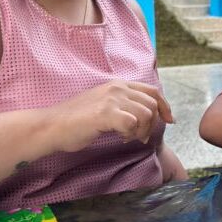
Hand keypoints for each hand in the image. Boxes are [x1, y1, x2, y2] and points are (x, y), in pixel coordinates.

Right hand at [49, 81, 174, 152]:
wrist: (51, 126)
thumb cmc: (75, 121)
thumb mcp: (103, 105)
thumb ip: (123, 106)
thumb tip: (145, 117)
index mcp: (117, 85)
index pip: (152, 91)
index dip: (165, 106)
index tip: (169, 120)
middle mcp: (117, 88)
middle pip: (152, 104)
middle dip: (152, 124)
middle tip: (139, 137)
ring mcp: (111, 99)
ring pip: (146, 114)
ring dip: (141, 130)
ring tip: (127, 137)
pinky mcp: (105, 113)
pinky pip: (133, 123)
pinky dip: (130, 133)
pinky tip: (120, 136)